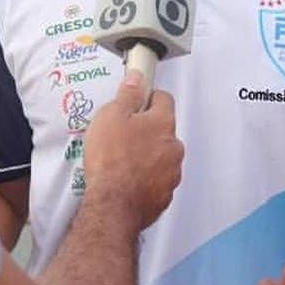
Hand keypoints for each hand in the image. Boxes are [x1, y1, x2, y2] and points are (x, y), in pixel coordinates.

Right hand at [83, 72, 183, 229]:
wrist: (113, 205)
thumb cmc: (111, 162)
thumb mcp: (111, 116)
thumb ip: (127, 95)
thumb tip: (136, 79)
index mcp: (162, 122)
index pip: (164, 98)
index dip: (148, 97)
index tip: (137, 100)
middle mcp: (173, 146)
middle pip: (163, 129)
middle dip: (147, 130)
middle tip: (124, 135)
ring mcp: (171, 172)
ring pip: (162, 155)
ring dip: (148, 155)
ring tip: (122, 160)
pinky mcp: (164, 194)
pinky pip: (158, 179)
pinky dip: (146, 178)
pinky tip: (128, 179)